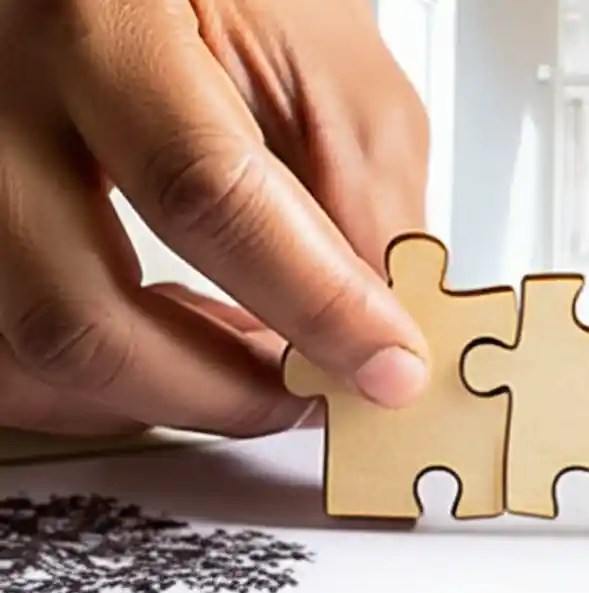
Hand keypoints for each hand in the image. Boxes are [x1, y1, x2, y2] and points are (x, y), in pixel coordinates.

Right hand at [0, 0, 429, 436]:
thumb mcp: (327, 61)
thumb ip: (362, 194)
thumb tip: (376, 330)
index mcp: (100, 20)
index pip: (204, 193)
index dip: (311, 303)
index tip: (386, 365)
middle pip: (78, 312)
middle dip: (221, 390)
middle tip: (310, 393)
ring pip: (24, 357)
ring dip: (156, 395)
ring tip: (249, 366)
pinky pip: (4, 351)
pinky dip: (99, 380)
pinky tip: (170, 343)